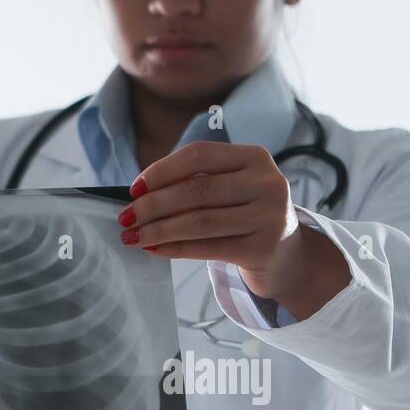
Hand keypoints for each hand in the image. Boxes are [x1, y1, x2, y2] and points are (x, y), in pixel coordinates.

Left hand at [117, 140, 346, 315]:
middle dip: (154, 205)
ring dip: (159, 230)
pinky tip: (154, 248)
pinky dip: (175, 248)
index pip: (199, 155)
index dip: (162, 170)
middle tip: (125, 217)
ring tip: (133, 236)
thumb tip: (139, 195)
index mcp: (255, 157)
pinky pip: (208, 248)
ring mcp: (268, 217)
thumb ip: (195, 182)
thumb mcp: (231, 186)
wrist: (284, 253)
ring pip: (200, 221)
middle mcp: (267, 183)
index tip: (134, 189)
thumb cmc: (244, 214)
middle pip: (197, 191)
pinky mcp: (262, 249)